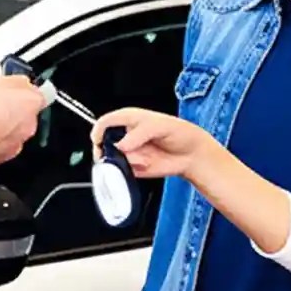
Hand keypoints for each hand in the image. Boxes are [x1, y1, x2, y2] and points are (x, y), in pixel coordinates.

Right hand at [0, 75, 46, 166]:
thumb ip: (12, 80)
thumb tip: (18, 81)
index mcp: (31, 102)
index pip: (35, 93)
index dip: (20, 90)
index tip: (10, 87)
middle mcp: (27, 127)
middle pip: (23, 115)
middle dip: (9, 109)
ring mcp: (13, 145)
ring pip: (9, 132)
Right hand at [90, 107, 217, 178]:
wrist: (192, 154)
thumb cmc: (179, 133)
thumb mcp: (160, 126)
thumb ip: (139, 134)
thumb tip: (121, 146)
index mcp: (129, 119)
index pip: (105, 122)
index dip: (98, 131)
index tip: (98, 141)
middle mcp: (125, 136)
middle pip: (103, 144)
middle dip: (109, 151)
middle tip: (119, 154)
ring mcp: (128, 153)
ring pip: (113, 160)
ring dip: (126, 161)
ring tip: (145, 158)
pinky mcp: (133, 168)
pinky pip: (122, 172)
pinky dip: (131, 170)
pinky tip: (146, 165)